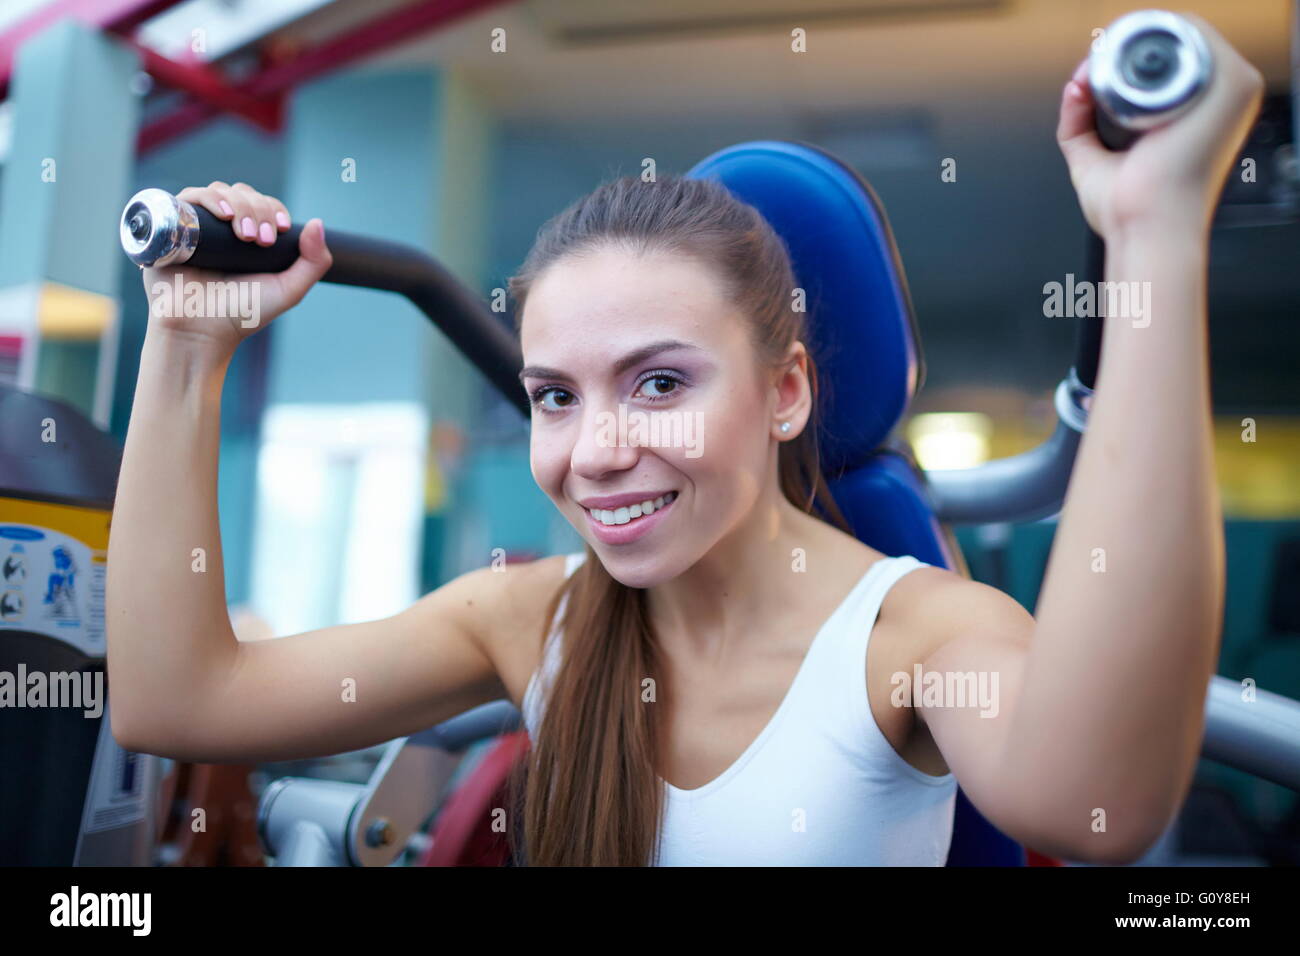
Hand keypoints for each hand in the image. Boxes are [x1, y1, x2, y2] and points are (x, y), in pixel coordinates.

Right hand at [140, 181, 332, 352]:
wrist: (200, 332)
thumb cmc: (242, 315)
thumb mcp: (288, 291)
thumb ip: (314, 263)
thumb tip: (318, 223)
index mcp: (249, 239)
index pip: (264, 205)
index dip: (274, 209)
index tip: (282, 229)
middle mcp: (222, 230)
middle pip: (243, 195)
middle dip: (258, 210)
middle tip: (260, 239)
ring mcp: (197, 228)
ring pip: (218, 192)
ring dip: (238, 204)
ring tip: (244, 233)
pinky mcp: (172, 229)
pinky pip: (187, 198)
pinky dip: (207, 198)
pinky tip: (222, 213)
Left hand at [1056, 13, 1264, 241]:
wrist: (1147, 229)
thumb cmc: (1129, 212)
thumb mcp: (1093, 161)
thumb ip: (1080, 125)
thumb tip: (1074, 89)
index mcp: (1196, 118)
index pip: (1166, 66)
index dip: (1123, 60)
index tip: (1088, 76)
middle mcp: (1219, 101)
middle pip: (1172, 46)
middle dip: (1121, 50)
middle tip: (1087, 74)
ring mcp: (1231, 91)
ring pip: (1182, 36)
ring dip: (1131, 43)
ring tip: (1094, 72)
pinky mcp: (1233, 87)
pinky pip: (1197, 35)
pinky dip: (1156, 34)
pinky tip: (1120, 55)